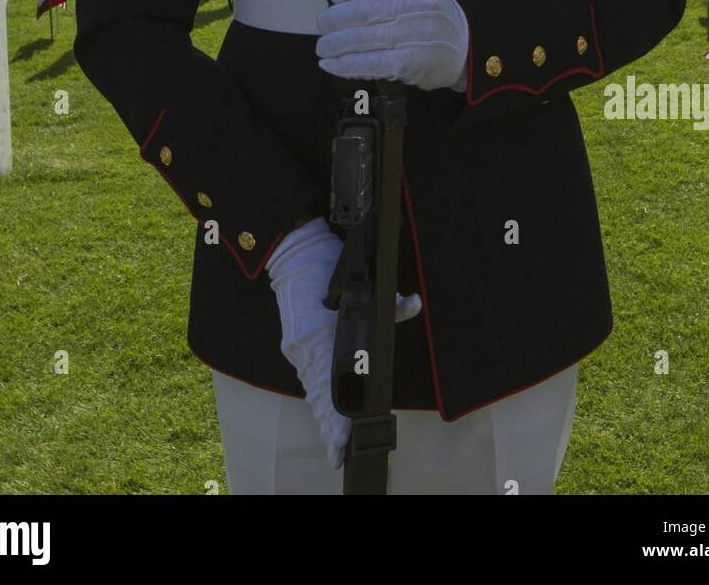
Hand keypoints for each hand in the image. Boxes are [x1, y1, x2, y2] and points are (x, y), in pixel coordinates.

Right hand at [267, 218, 421, 469]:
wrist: (295, 252)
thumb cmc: (328, 267)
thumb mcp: (361, 283)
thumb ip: (388, 302)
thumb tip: (413, 305)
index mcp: (319, 337)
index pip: (330, 388)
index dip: (336, 420)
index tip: (342, 443)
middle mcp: (305, 347)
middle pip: (319, 398)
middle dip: (329, 429)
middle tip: (339, 457)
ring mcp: (298, 347)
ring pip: (313, 390)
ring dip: (323, 418)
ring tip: (334, 446)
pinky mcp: (296, 343)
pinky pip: (308, 376)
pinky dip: (317, 397)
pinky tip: (324, 414)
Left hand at [316, 0, 468, 91]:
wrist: (464, 46)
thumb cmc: (429, 15)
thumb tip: (338, 4)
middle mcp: (422, 1)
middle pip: (363, 8)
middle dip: (334, 19)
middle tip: (323, 24)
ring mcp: (419, 32)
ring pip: (362, 38)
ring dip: (334, 45)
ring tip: (323, 47)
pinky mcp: (413, 61)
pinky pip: (369, 62)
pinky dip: (345, 65)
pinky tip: (331, 64)